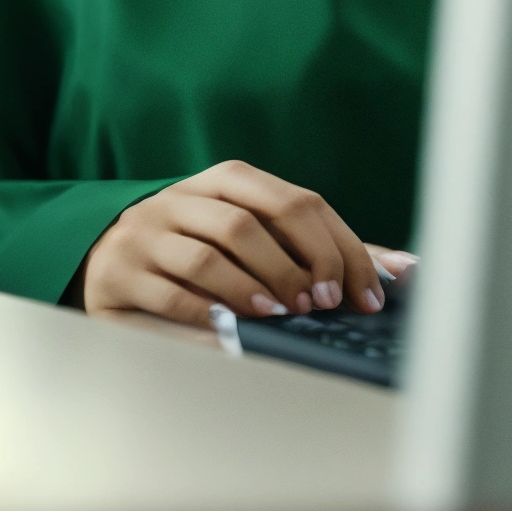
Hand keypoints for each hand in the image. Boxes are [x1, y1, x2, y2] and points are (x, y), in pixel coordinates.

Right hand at [78, 160, 391, 327]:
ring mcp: (149, 232)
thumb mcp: (254, 235)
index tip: (362, 294)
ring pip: (210, 252)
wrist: (105, 258)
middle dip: (294, 265)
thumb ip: (322, 250)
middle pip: (251, 220)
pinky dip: (208, 314)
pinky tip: (234, 331)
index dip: (336, 247)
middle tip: (320, 305)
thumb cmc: (197, 249)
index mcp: (228, 179)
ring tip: (280, 315)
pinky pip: (171, 293)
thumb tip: (406, 270)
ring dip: (253, 286)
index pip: (295, 201)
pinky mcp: (122, 273)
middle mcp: (186, 197)